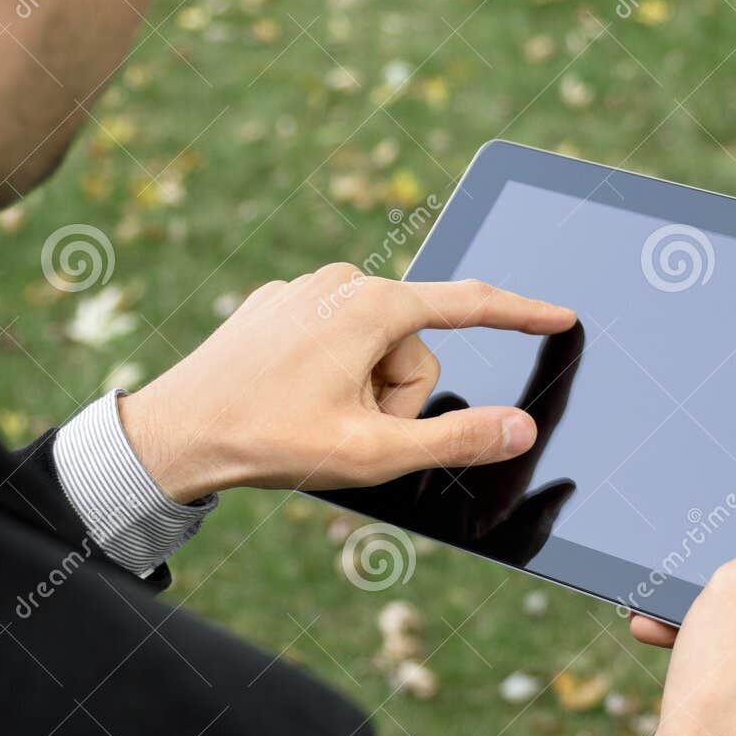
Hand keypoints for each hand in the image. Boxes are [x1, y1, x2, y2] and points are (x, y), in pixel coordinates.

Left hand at [116, 264, 576, 501]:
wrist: (173, 435)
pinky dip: (331, 378)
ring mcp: (304, 292)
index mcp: (371, 306)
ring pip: (376, 349)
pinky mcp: (277, 307)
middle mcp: (340, 283)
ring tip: (314, 418)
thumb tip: (519, 426)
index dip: (522, 313)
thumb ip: (456, 438)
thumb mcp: (374, 452)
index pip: (469, 304)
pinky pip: (335, 343)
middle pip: (415, 348)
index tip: (561, 315)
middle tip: (352, 432)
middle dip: (400, 398)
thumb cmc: (268, 441)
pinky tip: (290, 400)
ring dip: (364, 392)